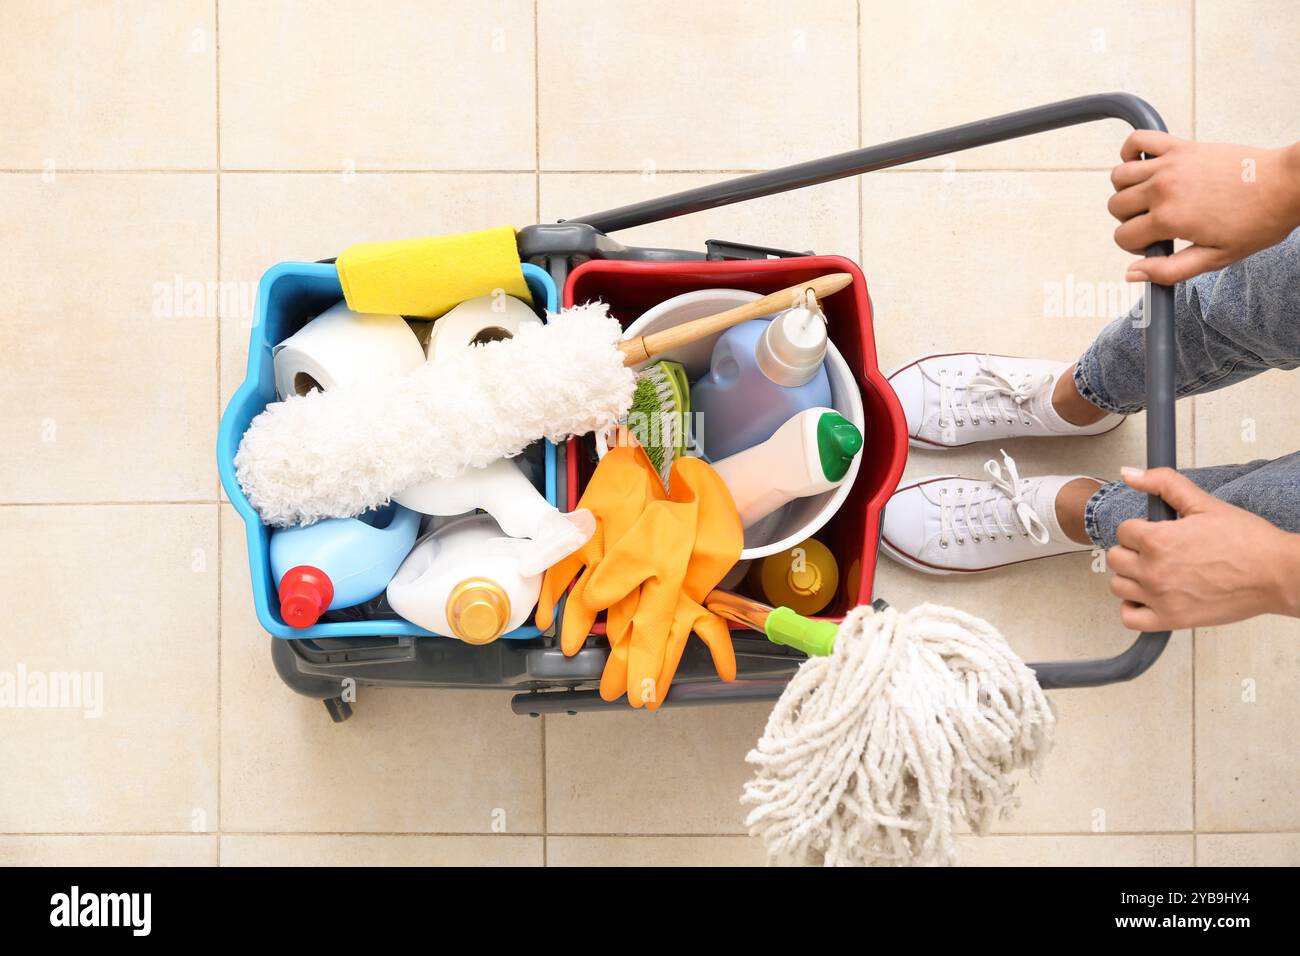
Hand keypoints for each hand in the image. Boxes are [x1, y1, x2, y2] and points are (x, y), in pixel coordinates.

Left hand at [1107, 467, 1299, 630]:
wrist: (1277, 574)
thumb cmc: (1248, 541)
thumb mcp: (1204, 503)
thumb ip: (1164, 484)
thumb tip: (1130, 474)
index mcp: (1158, 540)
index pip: (1123, 530)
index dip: (1141, 528)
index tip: (1158, 532)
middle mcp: (1154, 571)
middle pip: (1116, 558)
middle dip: (1133, 551)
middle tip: (1158, 551)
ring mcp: (1160, 598)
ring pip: (1118, 587)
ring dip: (1131, 578)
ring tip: (1155, 572)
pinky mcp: (1171, 620)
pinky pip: (1130, 619)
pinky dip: (1133, 609)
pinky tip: (1148, 598)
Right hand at [1109, 132, 1299, 283]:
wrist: (1284, 185)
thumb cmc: (1257, 220)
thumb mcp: (1214, 258)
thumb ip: (1168, 270)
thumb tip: (1133, 273)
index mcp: (1169, 218)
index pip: (1123, 236)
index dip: (1134, 246)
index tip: (1155, 244)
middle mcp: (1163, 188)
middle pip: (1116, 205)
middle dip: (1129, 220)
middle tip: (1153, 223)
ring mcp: (1170, 164)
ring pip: (1119, 176)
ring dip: (1125, 190)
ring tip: (1147, 197)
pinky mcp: (1181, 146)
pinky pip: (1139, 139)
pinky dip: (1131, 150)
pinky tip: (1142, 164)